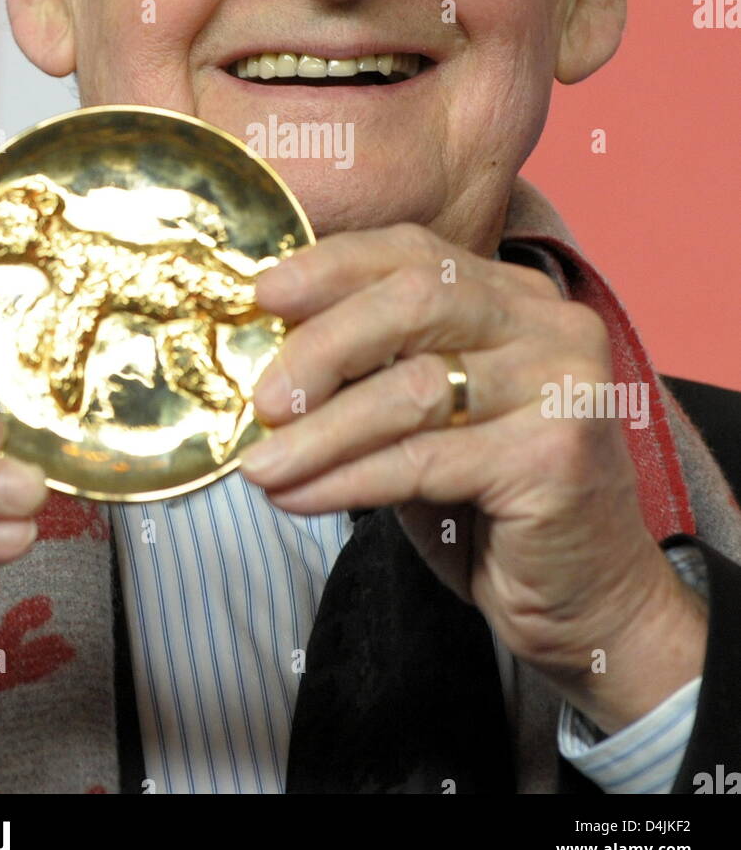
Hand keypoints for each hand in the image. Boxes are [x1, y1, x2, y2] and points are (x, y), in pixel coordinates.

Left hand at [240, 225, 707, 733]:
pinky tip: (297, 497)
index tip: (262, 295)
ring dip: (320, 431)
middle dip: (322, 345)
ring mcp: (561, 385)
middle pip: (415, 300)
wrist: (588, 597)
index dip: (331, 267)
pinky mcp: (556, 455)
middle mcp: (549, 324)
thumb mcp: (429, 418)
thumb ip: (376, 370)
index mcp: (517, 296)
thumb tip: (268, 354)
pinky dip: (347, 480)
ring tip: (260, 466)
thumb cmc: (492, 503)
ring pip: (412, 388)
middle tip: (263, 397)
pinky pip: (423, 460)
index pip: (413, 252)